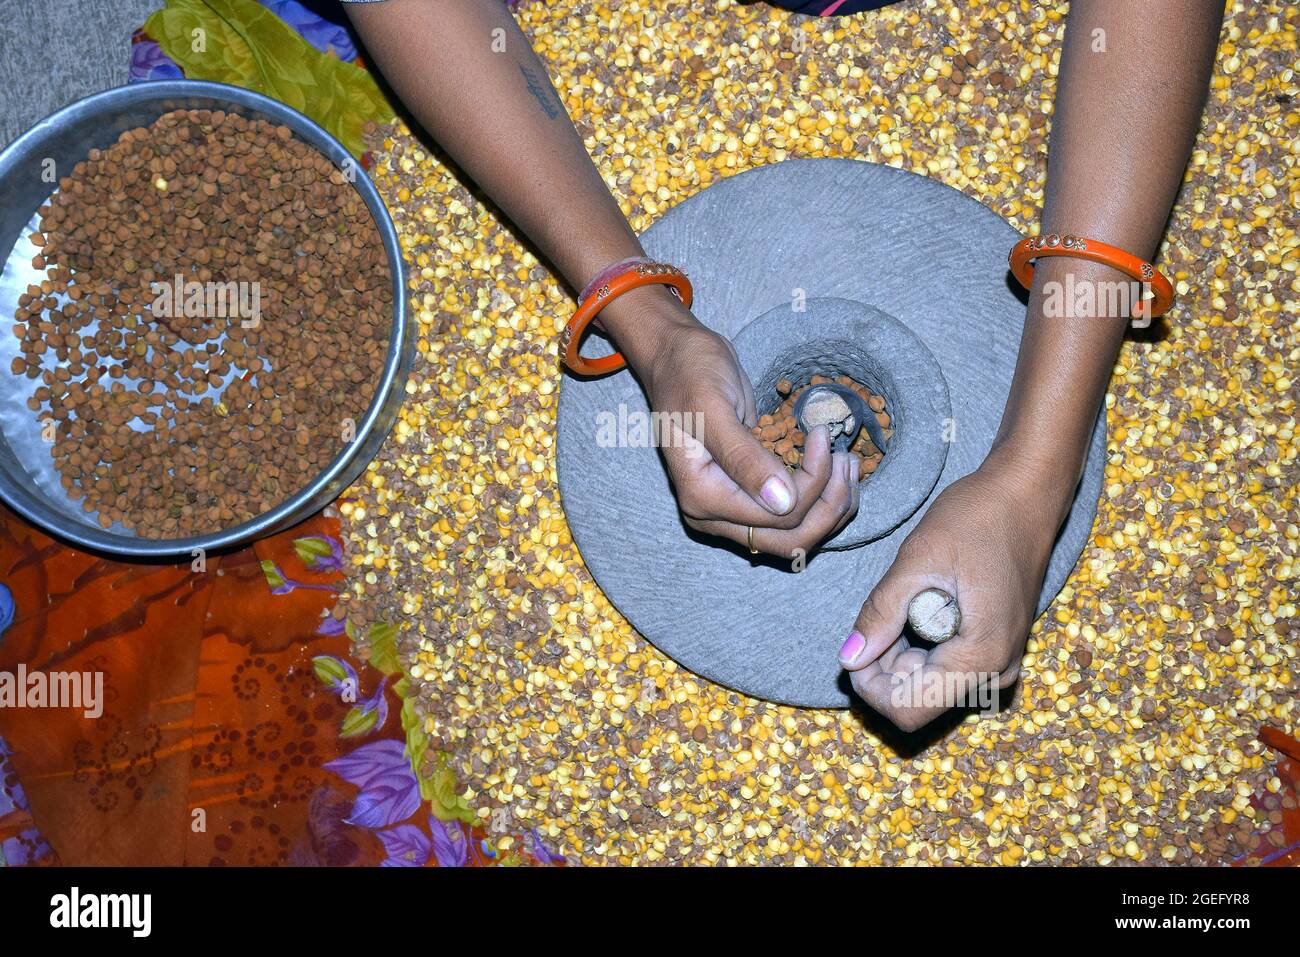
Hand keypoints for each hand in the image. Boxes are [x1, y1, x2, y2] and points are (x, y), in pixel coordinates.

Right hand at [618, 292, 858, 559]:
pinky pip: (792, 516)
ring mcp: (732, 508)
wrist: (677, 357)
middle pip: (789, 539)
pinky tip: (836, 468)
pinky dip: (821, 498)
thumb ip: (744, 457)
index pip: (777, 515)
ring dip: (830, 507)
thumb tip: (782, 501)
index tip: (823, 434)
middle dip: (828, 505)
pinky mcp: (747, 495)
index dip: (812, 483)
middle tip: (846, 459)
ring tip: (848, 463)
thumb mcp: (714, 408)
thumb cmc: (689, 373)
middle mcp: (715, 515)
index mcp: (703, 497)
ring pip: (795, 535)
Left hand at [836, 447, 1068, 730]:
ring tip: (899, 602)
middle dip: (882, 668)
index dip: (870, 686)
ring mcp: (1000, 662)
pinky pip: (946, 667)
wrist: (1026, 492)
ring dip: (899, 656)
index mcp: (981, 657)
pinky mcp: (996, 647)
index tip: (856, 645)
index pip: (908, 710)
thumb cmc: (977, 517)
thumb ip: (881, 613)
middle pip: (917, 702)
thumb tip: (848, 659)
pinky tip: (916, 606)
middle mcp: (997, 671)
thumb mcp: (918, 560)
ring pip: (929, 686)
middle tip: (878, 613)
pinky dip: (918, 646)